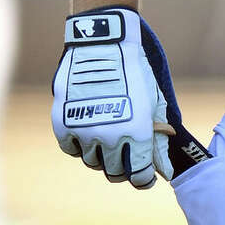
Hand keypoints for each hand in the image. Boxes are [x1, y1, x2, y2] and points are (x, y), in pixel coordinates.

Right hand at [51, 8, 174, 186]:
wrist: (103, 44)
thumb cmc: (135, 72)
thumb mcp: (153, 104)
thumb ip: (156, 139)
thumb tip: (162, 170)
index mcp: (137, 133)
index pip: (138, 175)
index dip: (142, 180)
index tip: (143, 178)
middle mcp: (110, 136)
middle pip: (114, 173)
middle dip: (122, 169)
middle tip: (125, 158)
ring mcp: (84, 130)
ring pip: (92, 162)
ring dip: (101, 156)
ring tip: (107, 140)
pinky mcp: (63, 121)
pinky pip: (70, 148)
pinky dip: (79, 146)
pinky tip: (88, 135)